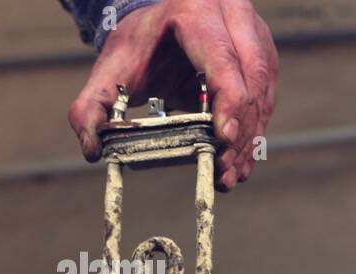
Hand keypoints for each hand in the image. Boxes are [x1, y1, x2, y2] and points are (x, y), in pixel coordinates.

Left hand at [68, 0, 277, 190]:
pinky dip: (253, 132)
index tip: (223, 140)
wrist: (156, 26)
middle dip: (240, 130)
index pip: (222, 58)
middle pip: (251, 78)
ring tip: (229, 176)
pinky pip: (266, 97)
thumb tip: (92, 149)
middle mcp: (233, 16)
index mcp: (196, 10)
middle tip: (223, 171)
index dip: (228, 100)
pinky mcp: (263, 55)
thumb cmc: (137, 45)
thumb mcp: (108, 70)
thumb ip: (89, 107)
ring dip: (249, 138)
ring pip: (262, 91)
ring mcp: (254, 34)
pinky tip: (239, 163)